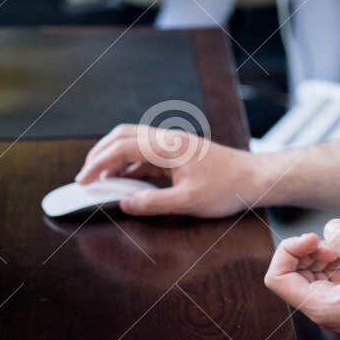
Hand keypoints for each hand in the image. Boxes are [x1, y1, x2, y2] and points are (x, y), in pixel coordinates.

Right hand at [75, 124, 269, 218]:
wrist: (255, 179)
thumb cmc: (227, 189)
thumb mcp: (188, 202)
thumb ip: (153, 203)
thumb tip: (123, 203)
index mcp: (168, 146)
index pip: (122, 146)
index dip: (99, 162)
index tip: (83, 180)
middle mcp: (168, 139)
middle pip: (122, 136)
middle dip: (99, 154)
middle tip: (84, 177)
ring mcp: (173, 144)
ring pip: (133, 141)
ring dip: (113, 156)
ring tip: (99, 179)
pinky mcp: (178, 152)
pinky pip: (145, 151)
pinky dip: (128, 162)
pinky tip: (124, 179)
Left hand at [264, 219, 339, 339]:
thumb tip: (329, 228)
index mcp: (320, 307)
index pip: (277, 278)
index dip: (288, 251)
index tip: (315, 238)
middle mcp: (323, 309)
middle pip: (291, 274)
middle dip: (305, 251)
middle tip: (333, 243)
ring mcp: (337, 306)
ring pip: (310, 274)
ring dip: (320, 254)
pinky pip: (329, 278)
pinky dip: (334, 261)